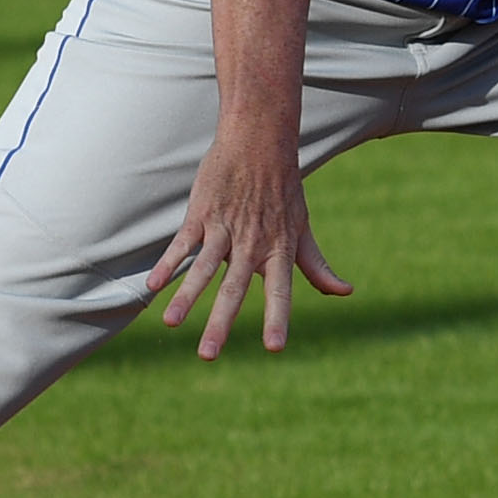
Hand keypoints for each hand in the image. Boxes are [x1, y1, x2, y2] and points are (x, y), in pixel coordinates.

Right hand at [144, 133, 348, 358]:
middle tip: (208, 355)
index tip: (274, 348)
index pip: (280, 291)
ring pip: (202, 268)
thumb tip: (345, 292)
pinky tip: (152, 285)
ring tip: (170, 323)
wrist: (259, 142)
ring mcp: (225, 228)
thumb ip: (317, 266)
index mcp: (278, 250)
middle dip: (219, 322)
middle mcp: (252, 243)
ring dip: (185, 297)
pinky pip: (182, 243)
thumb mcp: (302, 229)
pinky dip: (167, 263)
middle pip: (233, 288)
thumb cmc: (283, 189)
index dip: (277, 319)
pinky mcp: (201, 213)